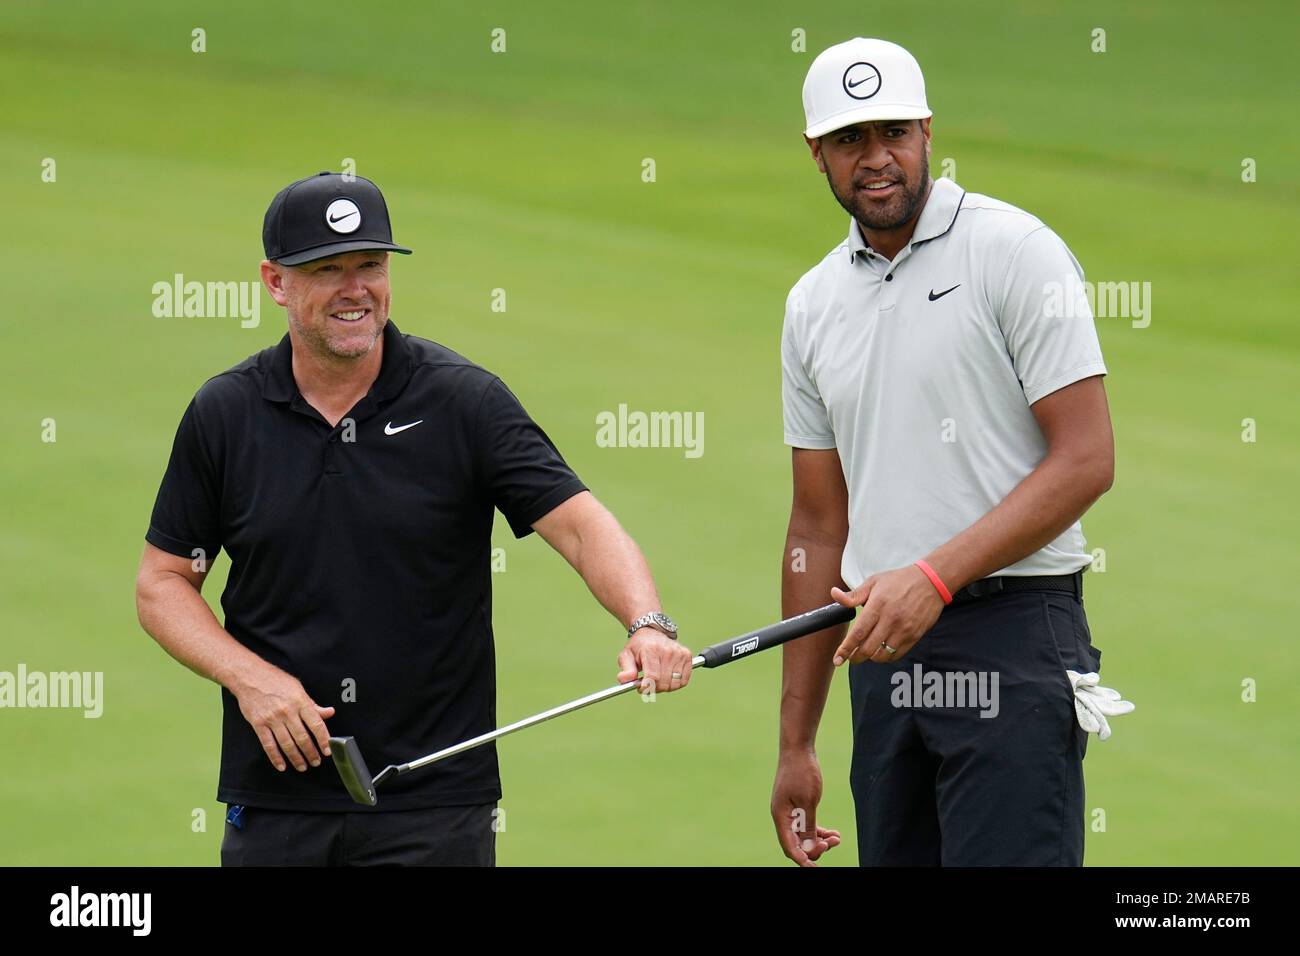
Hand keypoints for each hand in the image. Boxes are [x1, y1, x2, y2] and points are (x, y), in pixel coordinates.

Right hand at [231, 662, 334, 771]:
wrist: (249, 676)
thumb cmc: (275, 680)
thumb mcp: (298, 688)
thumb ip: (313, 704)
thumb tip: (329, 712)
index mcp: (300, 702)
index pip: (316, 724)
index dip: (323, 739)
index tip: (327, 750)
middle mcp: (287, 711)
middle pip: (302, 737)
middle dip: (311, 752)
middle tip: (316, 762)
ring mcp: (272, 719)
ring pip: (287, 744)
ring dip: (296, 758)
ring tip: (302, 766)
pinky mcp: (258, 724)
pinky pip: (268, 745)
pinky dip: (275, 757)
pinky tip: (282, 765)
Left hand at [617, 628, 692, 692]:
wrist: (652, 632)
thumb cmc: (638, 647)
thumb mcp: (626, 656)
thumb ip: (626, 670)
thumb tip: (624, 680)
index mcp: (651, 650)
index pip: (653, 677)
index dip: (647, 687)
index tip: (642, 688)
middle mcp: (667, 651)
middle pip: (664, 683)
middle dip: (654, 688)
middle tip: (648, 684)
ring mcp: (679, 653)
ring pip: (674, 684)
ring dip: (665, 687)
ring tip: (658, 680)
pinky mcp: (687, 656)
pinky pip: (684, 681)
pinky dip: (676, 684)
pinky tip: (668, 677)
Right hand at [772, 749, 840, 866]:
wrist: (798, 749)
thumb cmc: (801, 772)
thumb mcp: (808, 801)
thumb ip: (808, 826)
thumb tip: (808, 849)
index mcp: (780, 816)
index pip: (790, 847)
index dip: (803, 859)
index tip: (815, 867)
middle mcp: (783, 817)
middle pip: (796, 844)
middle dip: (814, 849)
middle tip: (832, 844)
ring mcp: (789, 812)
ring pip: (803, 836)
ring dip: (819, 841)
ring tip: (837, 839)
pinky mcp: (797, 806)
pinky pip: (807, 825)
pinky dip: (819, 831)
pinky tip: (834, 833)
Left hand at [830, 564, 945, 664]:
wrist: (931, 582)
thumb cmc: (899, 581)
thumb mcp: (874, 582)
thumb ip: (853, 595)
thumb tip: (834, 594)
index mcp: (877, 606)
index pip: (858, 633)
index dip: (846, 649)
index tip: (838, 659)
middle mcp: (890, 620)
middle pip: (868, 648)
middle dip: (856, 657)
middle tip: (851, 657)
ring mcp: (904, 629)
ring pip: (882, 655)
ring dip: (871, 657)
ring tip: (867, 652)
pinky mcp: (914, 635)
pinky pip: (897, 654)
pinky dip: (886, 657)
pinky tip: (882, 651)